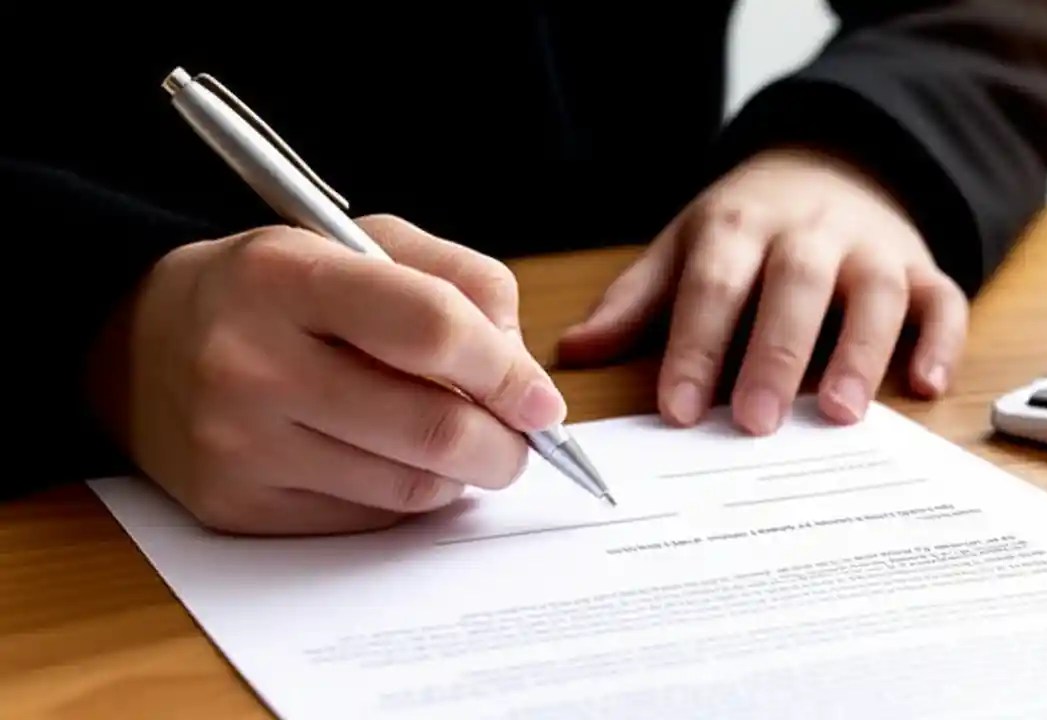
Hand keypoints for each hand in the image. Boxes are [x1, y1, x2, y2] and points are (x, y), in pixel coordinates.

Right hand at [88, 216, 563, 534]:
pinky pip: (368, 518)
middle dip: (504, 445)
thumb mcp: (364, 242)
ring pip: (409, 485)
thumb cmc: (278, 289)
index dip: (507, 372)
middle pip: (431, 427)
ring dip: (461, 473)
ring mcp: (237, 443)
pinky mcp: (234, 506)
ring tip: (455, 440)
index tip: (542, 400)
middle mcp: (250, 361)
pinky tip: (395, 460)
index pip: (431, 328)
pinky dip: (408, 497)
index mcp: (285, 273)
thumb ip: (462, 282)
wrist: (143, 346)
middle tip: (521, 439)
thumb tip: (525, 374)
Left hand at [558, 146, 967, 433]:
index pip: (712, 286)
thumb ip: (636, 302)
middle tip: (756, 422)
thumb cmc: (747, 227)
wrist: (832, 165)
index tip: (677, 410)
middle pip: (795, 286)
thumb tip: (573, 352)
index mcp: (738, 229)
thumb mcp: (684, 247)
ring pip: (875, 292)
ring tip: (842, 414)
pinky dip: (941, 339)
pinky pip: (942, 298)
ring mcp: (871, 249)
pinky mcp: (921, 267)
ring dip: (862, 352)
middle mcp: (808, 234)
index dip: (694, 347)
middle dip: (776, 354)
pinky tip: (929, 386)